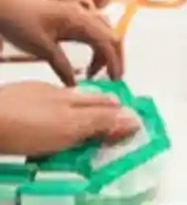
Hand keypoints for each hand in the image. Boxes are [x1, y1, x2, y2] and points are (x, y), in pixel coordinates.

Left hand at [0, 0, 122, 85]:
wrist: (3, 6)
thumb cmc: (20, 24)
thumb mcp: (41, 48)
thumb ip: (62, 65)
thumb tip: (75, 84)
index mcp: (80, 19)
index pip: (107, 41)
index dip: (114, 61)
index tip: (115, 79)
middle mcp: (84, 14)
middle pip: (111, 35)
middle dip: (115, 57)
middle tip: (112, 77)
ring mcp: (78, 14)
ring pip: (103, 33)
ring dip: (104, 52)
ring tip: (94, 72)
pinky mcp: (71, 16)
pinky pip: (92, 31)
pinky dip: (95, 46)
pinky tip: (85, 59)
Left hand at [0, 82, 138, 155]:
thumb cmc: (27, 125)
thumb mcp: (69, 128)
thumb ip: (100, 122)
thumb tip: (134, 118)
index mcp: (75, 97)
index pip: (105, 101)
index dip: (120, 111)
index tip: (130, 123)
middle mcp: (59, 91)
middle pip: (91, 95)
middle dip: (106, 104)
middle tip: (114, 118)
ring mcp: (39, 91)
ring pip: (70, 95)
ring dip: (84, 104)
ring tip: (87, 115)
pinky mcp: (21, 96)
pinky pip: (51, 98)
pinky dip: (61, 105)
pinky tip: (53, 113)